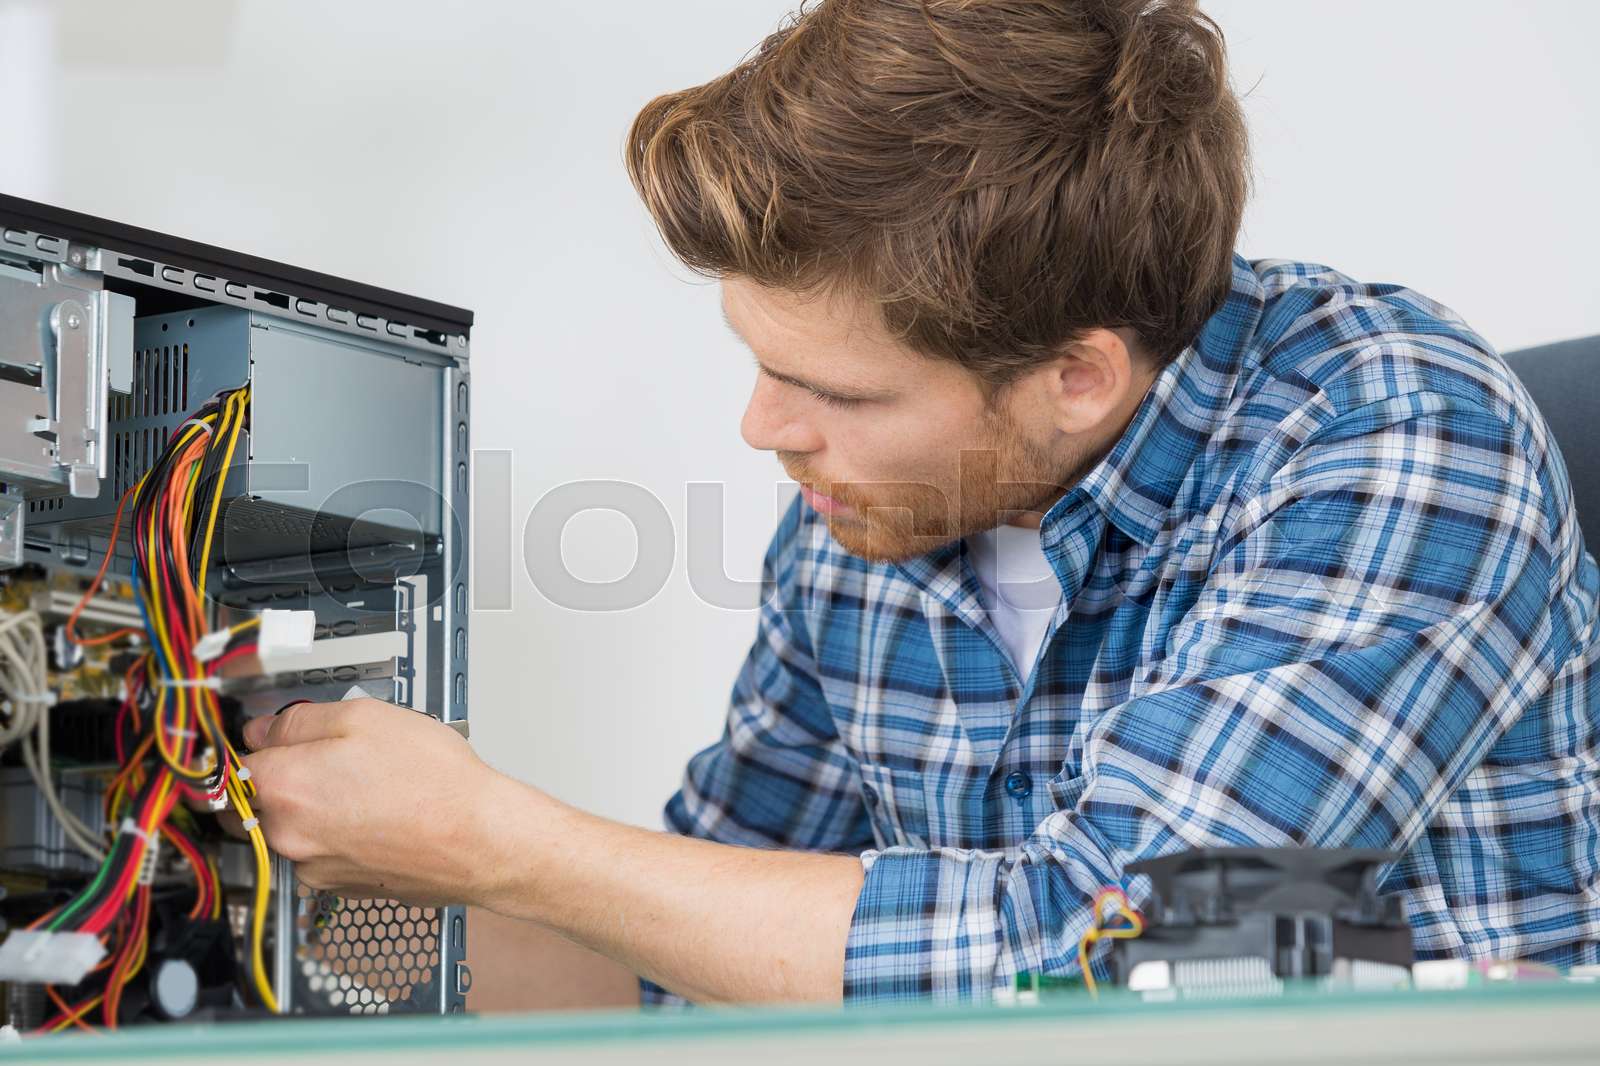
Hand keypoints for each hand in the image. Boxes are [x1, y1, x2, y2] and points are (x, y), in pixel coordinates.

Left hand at [242, 698, 501, 904]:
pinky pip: (320, 853)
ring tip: (364, 787)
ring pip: (288, 830)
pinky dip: (337, 835)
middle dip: (273, 781)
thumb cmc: (433, 781)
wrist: (479, 840)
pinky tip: (378, 816)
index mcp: (284, 787)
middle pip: (251, 804)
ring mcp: (312, 867)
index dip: (250, 744)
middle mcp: (287, 835)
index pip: (232, 763)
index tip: (261, 740)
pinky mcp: (338, 887)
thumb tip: (265, 730)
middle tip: (317, 760)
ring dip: (310, 809)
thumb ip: (300, 720)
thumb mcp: (365, 716)